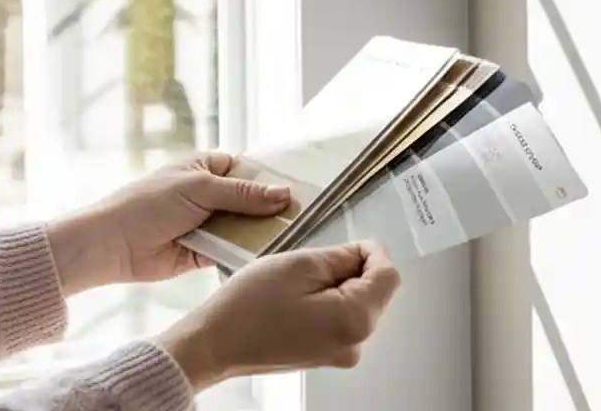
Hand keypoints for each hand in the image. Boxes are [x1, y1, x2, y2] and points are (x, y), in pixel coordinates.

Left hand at [46, 152, 290, 293]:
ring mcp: (208, 223)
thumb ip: (244, 193)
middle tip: (303, 214)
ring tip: (294, 235)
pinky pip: (234, 250)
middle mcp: (210, 195)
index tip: (300, 188)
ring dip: (260, 232)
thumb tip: (285, 193)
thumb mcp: (201, 189)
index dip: (271, 178)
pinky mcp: (206, 251)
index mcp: (206, 168)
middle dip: (270, 209)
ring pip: (245, 226)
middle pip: (251, 200)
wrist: (111, 246)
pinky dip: (247, 252)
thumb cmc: (148, 204)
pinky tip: (270, 254)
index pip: (248, 169)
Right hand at [157, 241, 402, 389]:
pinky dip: (328, 302)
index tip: (347, 245)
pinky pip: (341, 318)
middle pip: (376, 290)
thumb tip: (365, 253)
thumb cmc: (247, 308)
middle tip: (311, 267)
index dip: (371, 252)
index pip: (389, 274)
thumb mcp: (300, 265)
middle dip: (352, 270)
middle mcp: (356, 344)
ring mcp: (342, 354)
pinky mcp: (326, 356)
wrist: (212, 344)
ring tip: (299, 286)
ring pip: (358, 303)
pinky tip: (297, 301)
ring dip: (338, 286)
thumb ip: (342, 257)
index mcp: (356, 320)